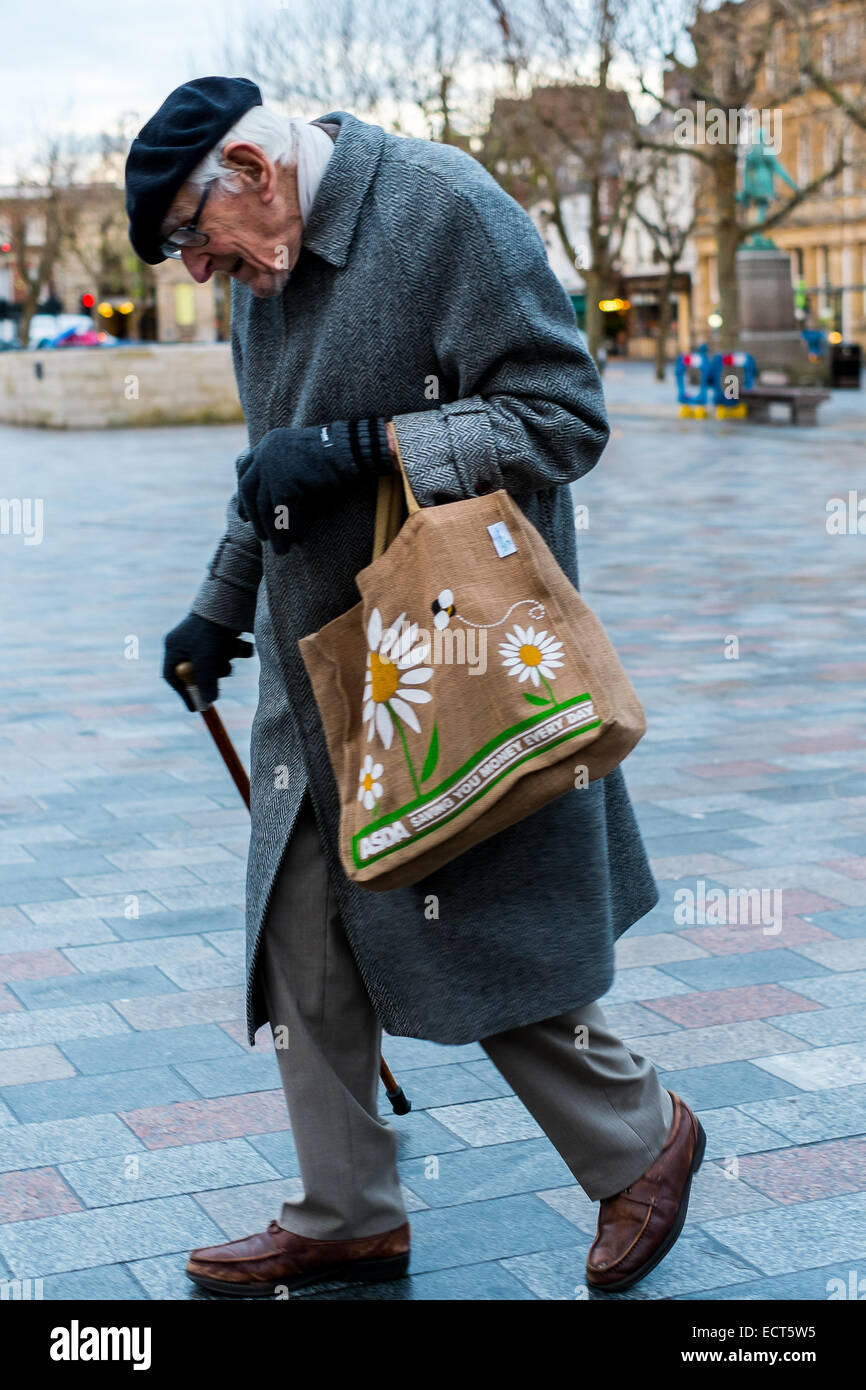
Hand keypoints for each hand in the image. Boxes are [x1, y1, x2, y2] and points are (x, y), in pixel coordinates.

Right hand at [163, 612, 253, 710]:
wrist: (231, 599)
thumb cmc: (210, 629)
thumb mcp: (206, 659)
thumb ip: (206, 683)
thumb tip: (207, 704)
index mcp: (175, 646)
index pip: (173, 676)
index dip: (183, 693)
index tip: (195, 707)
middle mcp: (187, 642)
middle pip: (197, 672)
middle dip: (212, 676)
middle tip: (222, 677)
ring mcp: (205, 637)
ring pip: (216, 662)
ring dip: (228, 662)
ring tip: (233, 650)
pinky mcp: (222, 633)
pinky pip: (229, 651)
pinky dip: (237, 651)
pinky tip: (242, 643)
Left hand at [236, 418, 391, 552]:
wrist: (352, 448)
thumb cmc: (334, 457)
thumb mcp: (301, 461)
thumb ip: (284, 474)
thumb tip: (272, 506)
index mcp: (268, 444)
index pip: (245, 472)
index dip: (243, 497)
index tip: (244, 516)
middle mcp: (265, 452)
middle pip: (250, 491)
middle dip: (255, 517)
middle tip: (262, 538)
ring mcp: (272, 465)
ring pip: (265, 506)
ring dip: (273, 531)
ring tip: (281, 550)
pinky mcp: (284, 480)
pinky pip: (283, 511)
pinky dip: (292, 527)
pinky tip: (300, 539)